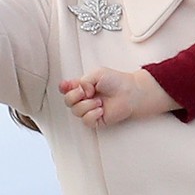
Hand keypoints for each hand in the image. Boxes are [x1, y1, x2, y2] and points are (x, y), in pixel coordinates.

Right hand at [59, 68, 176, 128]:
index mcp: (83, 86)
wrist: (130, 93)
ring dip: (87, 105)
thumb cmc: (116, 82)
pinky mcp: (96, 120)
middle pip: (67, 101)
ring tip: (100, 101)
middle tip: (86, 92)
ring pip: (76, 111)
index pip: (66, 89)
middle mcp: (85, 98)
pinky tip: (101, 110)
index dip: (64, 88)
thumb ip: (83, 81)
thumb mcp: (97, 74)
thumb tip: (79, 91)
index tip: (67, 86)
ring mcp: (90, 110)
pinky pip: (86, 121)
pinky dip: (92, 115)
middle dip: (74, 96)